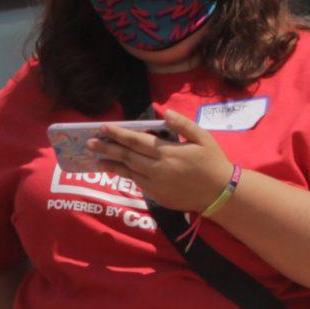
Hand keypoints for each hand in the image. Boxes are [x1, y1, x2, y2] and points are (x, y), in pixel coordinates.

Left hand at [87, 106, 235, 213]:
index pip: (136, 141)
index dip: (118, 134)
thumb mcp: (203, 138)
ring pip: (128, 171)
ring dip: (112, 163)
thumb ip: (183, 124)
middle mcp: (158, 168)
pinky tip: (116, 169)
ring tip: (97, 158)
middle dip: (107, 148)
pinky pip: (137, 183)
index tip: (103, 129)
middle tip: (89, 143)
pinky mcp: (156, 196)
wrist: (220, 194)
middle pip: (127, 156)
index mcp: (168, 152)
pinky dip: (125, 175)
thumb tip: (165, 112)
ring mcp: (156, 184)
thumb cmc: (213, 162)